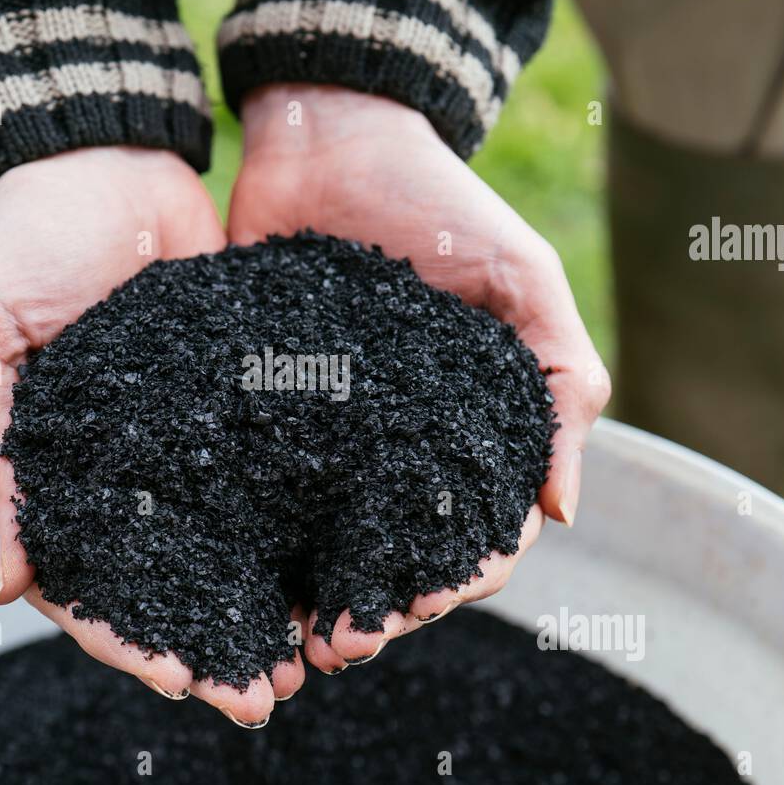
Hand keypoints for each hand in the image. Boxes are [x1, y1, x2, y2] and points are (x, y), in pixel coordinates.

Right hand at [0, 147, 282, 724]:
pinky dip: (306, 517)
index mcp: (53, 475)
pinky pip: (276, 469)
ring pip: (230, 540)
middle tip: (268, 695)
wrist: (102, 154)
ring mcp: (187, 441)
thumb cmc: (19, 239)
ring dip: (268, 598)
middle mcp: (126, 473)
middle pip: (170, 581)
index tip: (185, 679)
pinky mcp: (242, 399)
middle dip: (214, 642)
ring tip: (320, 649)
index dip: (130, 639)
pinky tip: (348, 554)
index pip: (87, 585)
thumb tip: (0, 591)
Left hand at [228, 83, 609, 671]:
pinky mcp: (263, 410)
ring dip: (308, 599)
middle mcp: (398, 448)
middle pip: (393, 558)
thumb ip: (561, 381)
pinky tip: (221, 576)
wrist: (328, 135)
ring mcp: (329, 435)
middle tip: (332, 649)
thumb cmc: (439, 199)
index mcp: (468, 431)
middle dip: (373, 612)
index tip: (409, 612)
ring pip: (323, 542)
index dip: (451, 586)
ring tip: (277, 642)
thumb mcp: (521, 277)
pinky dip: (247, 540)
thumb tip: (562, 510)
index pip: (475, 536)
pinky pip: (257, 488)